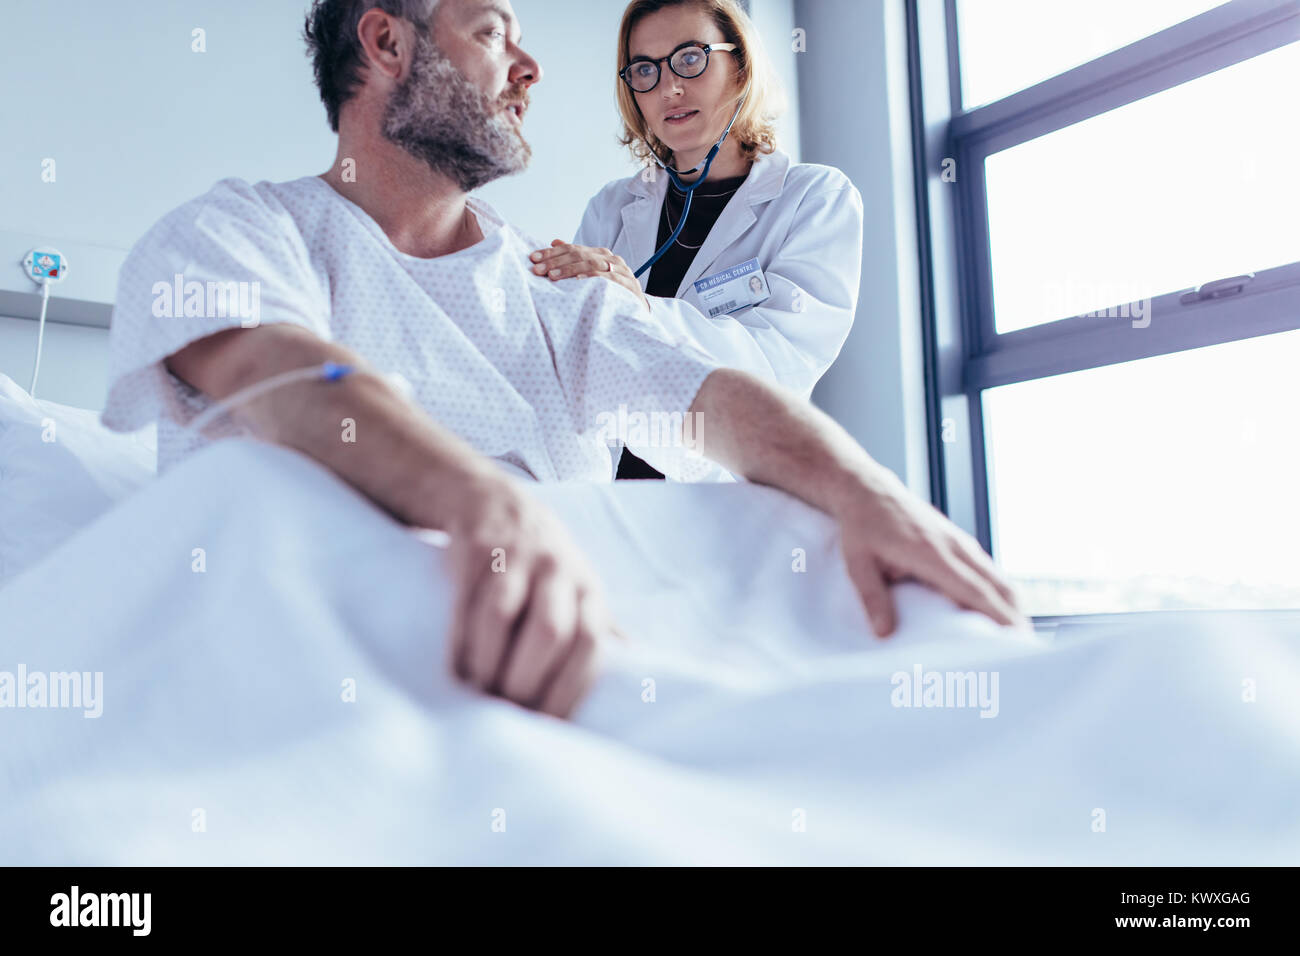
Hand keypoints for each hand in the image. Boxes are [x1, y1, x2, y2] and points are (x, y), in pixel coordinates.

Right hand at [443, 475, 615, 716]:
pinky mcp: (477, 550)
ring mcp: (517, 556)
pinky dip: (459, 641)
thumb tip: (638, 682)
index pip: (590, 643)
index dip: (570, 687)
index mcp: (587, 589)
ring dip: (488, 663)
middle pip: (550, 632)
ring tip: (476, 693)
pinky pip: (466, 601)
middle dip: (525, 680)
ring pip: (502, 616)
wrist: (492, 500)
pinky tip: (455, 669)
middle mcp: (557, 570)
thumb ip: (600, 631)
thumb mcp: (578, 588)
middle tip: (506, 710)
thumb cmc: (540, 563)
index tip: (547, 724)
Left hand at [530, 240, 648, 312]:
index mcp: (601, 254)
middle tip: (538, 269)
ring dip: (570, 269)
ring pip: (591, 264)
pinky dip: (592, 278)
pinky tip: (578, 281)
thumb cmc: (612, 292)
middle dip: (556, 261)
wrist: (638, 309)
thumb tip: (555, 242)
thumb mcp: (593, 273)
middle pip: (579, 255)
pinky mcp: (627, 285)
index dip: (551, 253)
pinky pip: (608, 279)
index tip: (533, 259)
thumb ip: (577, 258)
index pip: (572, 249)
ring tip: (552, 276)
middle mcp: (611, 259)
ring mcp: (621, 271)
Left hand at [832, 469, 1026, 637]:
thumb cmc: (861, 527)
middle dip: (1015, 616)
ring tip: (1016, 638)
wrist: (868, 490)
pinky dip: (998, 592)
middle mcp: (954, 546)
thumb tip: (884, 634)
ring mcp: (959, 542)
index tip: (1017, 638)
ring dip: (1010, 605)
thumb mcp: (857, 564)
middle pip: (998, 585)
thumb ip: (872, 598)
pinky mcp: (958, 541)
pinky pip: (986, 569)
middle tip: (1025, 649)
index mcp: (931, 553)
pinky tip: (996, 612)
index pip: (975, 590)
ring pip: (997, 577)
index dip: (998, 615)